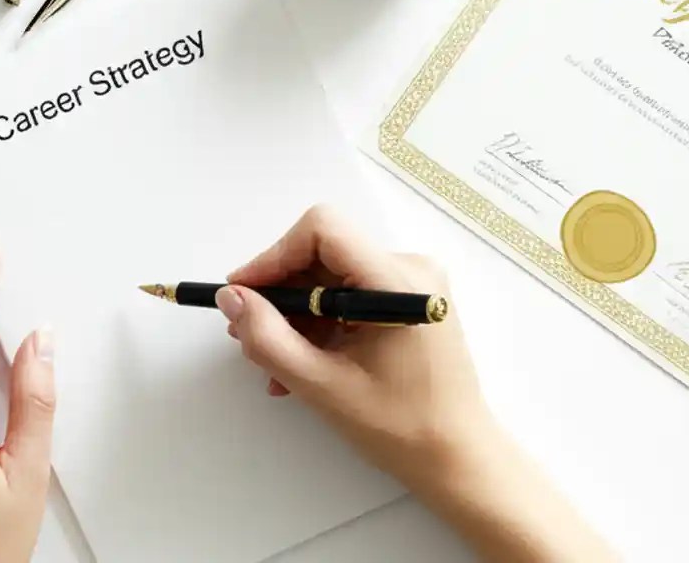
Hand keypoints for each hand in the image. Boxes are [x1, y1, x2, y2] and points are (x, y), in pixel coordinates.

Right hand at [219, 206, 616, 560]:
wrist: (458, 458)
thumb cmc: (401, 427)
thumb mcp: (321, 384)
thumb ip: (268, 337)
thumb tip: (231, 297)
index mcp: (397, 281)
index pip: (322, 230)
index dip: (273, 256)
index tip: (243, 293)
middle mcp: (411, 270)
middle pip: (323, 254)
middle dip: (280, 294)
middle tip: (247, 333)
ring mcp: (413, 285)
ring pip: (332, 278)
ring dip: (296, 317)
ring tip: (272, 362)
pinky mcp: (410, 302)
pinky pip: (350, 297)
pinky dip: (320, 325)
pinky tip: (300, 364)